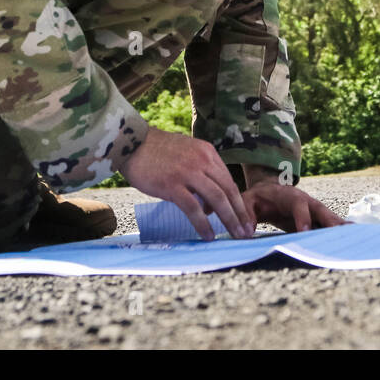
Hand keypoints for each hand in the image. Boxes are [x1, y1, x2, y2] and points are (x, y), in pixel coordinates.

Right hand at [118, 129, 254, 240]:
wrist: (131, 143)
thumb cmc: (157, 152)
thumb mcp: (187, 153)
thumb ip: (201, 173)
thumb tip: (210, 204)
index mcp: (207, 152)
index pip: (229, 180)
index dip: (240, 202)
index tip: (246, 218)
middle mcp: (202, 161)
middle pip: (228, 191)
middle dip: (240, 214)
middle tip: (247, 232)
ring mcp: (187, 172)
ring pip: (216, 199)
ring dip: (229, 220)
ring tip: (235, 235)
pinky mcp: (172, 185)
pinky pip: (193, 208)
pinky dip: (203, 224)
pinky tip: (208, 235)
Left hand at [241, 179, 347, 232]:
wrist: (269, 190)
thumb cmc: (257, 198)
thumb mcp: (247, 201)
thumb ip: (246, 213)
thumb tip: (246, 232)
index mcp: (289, 196)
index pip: (298, 204)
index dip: (302, 217)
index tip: (304, 231)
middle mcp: (306, 201)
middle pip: (321, 210)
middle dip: (330, 221)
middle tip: (339, 234)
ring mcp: (314, 210)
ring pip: (329, 218)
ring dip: (340, 227)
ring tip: (355, 236)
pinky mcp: (317, 219)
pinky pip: (330, 225)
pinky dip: (342, 230)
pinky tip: (354, 237)